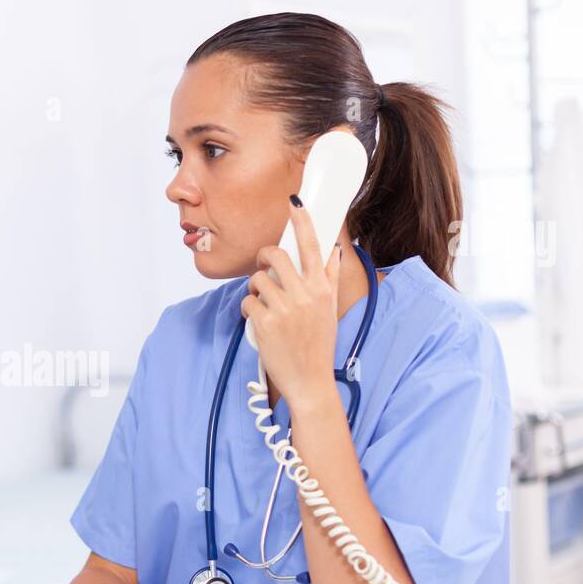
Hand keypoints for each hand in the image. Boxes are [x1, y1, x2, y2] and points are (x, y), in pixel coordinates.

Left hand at [239, 198, 341, 405]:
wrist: (310, 381)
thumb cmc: (319, 345)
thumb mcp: (331, 310)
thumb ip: (331, 278)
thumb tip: (334, 251)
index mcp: (323, 289)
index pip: (312, 246)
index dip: (302, 221)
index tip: (295, 202)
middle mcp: (305, 295)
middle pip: (277, 255)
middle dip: (265, 256)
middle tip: (263, 265)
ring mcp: (284, 309)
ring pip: (258, 279)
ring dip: (255, 287)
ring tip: (263, 301)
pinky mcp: (265, 323)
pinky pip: (247, 301)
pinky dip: (248, 308)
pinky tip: (257, 319)